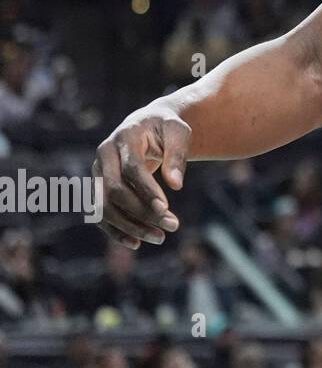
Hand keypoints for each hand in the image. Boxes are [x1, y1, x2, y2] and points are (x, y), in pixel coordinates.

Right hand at [92, 107, 188, 248]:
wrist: (148, 124)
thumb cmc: (166, 127)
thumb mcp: (178, 131)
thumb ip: (177, 155)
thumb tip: (176, 185)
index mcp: (123, 137)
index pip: (131, 168)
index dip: (147, 190)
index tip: (166, 208)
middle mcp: (104, 155)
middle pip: (115, 190)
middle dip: (142, 212)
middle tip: (172, 226)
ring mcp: (97, 172)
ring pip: (105, 206)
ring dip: (130, 226)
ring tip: (160, 238)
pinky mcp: (97, 187)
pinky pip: (101, 214)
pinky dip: (116, 230)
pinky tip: (136, 243)